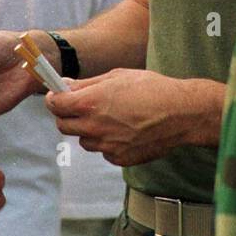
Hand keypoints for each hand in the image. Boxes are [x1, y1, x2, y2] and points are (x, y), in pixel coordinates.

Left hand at [45, 69, 218, 166]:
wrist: (181, 113)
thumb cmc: (151, 88)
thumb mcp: (116, 76)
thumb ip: (87, 84)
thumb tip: (65, 86)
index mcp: (91, 103)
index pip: (55, 105)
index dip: (54, 99)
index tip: (57, 96)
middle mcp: (95, 127)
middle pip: (63, 126)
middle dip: (67, 115)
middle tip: (79, 106)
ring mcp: (107, 146)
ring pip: (84, 140)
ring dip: (89, 130)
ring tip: (110, 118)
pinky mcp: (119, 158)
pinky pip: (103, 151)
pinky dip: (108, 142)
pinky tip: (125, 130)